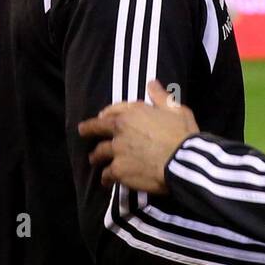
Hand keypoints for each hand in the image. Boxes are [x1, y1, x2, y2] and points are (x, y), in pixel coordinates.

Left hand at [78, 80, 198, 193]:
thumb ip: (161, 97)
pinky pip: (107, 174)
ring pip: (99, 153)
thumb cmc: (182, 135)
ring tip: (95, 160)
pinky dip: (106, 178)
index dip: (106, 113)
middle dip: (88, 130)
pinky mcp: (119, 171)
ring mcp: (117, 151)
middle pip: (97, 129)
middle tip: (83, 132)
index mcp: (133, 114)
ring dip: (96, 157)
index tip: (101, 116)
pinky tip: (106, 181)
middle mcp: (120, 131)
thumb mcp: (176, 110)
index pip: (113, 110)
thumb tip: (151, 83)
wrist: (182, 162)